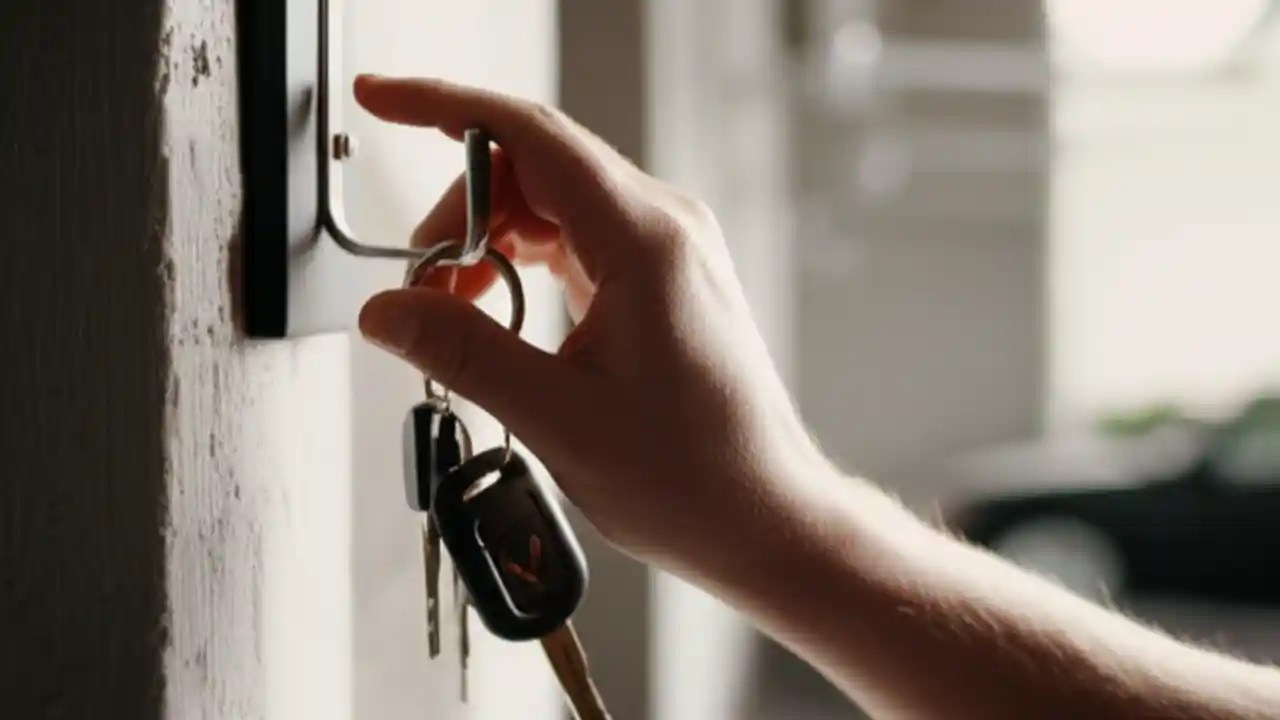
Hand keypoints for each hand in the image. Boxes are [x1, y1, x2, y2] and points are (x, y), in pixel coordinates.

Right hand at [356, 75, 826, 579]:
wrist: (761, 515)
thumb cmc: (694, 475)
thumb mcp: (557, 417)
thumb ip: (462, 352)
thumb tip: (390, 311)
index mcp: (645, 241)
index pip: (529, 135)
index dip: (444, 109)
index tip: (382, 101)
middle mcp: (664, 229)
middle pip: (534, 168)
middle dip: (459, 213)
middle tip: (421, 288)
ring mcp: (667, 251)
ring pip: (553, 205)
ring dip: (489, 243)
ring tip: (455, 312)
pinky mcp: (662, 280)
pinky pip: (578, 240)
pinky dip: (523, 264)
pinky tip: (500, 316)